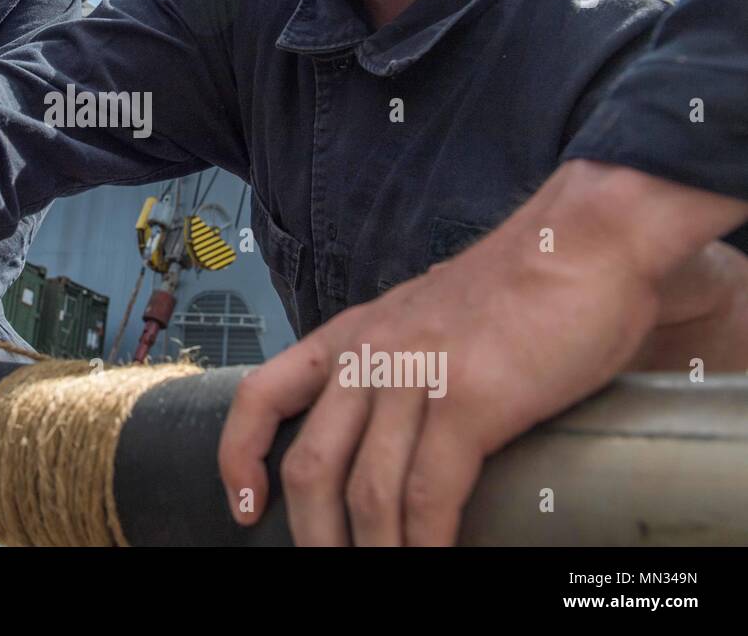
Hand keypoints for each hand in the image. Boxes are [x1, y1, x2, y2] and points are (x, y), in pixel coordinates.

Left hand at [218, 161, 747, 545]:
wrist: (586, 241)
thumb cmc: (519, 288)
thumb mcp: (426, 318)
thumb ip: (398, 365)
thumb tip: (392, 437)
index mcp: (351, 334)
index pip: (262, 395)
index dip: (239, 458)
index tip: (243, 509)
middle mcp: (370, 353)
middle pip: (312, 465)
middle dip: (312, 534)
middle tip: (328, 571)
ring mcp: (415, 374)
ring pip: (367, 490)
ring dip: (373, 552)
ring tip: (386, 583)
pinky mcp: (470, 397)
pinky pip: (430, 493)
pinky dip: (425, 543)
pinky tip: (433, 562)